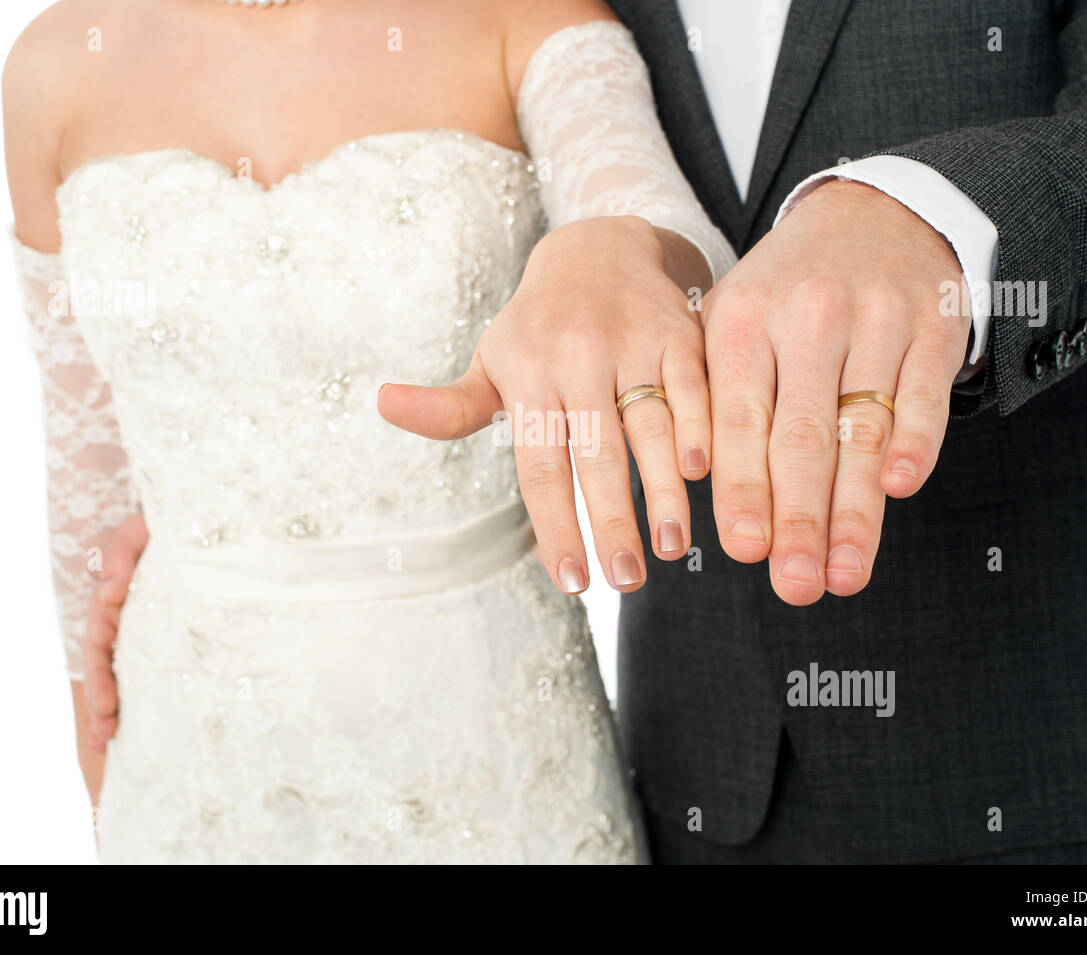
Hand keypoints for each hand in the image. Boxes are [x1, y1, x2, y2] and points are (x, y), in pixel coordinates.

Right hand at [84, 513, 147, 755]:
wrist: (198, 525)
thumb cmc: (167, 525)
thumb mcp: (142, 527)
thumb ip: (122, 546)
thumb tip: (110, 579)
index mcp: (116, 597)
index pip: (100, 638)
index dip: (100, 673)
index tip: (108, 704)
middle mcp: (124, 617)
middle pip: (104, 665)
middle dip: (102, 701)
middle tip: (106, 733)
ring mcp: (143, 628)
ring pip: (121, 672)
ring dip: (110, 708)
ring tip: (107, 743)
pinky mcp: (166, 636)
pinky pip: (150, 669)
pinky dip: (140, 698)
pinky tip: (136, 729)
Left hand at [379, 216, 711, 593]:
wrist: (600, 248)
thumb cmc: (538, 326)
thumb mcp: (491, 361)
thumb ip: (450, 405)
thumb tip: (383, 403)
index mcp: (528, 374)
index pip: (540, 467)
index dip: (556, 526)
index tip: (571, 580)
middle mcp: (578, 358)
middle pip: (596, 455)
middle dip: (611, 522)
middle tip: (622, 580)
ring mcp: (632, 344)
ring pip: (649, 425)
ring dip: (663, 489)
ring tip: (670, 545)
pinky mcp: (679, 334)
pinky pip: (692, 390)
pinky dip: (698, 430)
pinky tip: (703, 476)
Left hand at [703, 179, 969, 603]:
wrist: (875, 210)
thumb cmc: (790, 288)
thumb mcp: (735, 320)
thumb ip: (716, 395)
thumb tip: (694, 489)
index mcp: (745, 322)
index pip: (740, 421)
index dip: (744, 489)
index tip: (744, 549)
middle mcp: (809, 319)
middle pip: (803, 438)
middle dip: (798, 521)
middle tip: (794, 585)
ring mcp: (877, 321)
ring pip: (863, 430)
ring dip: (855, 510)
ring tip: (844, 573)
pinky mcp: (934, 327)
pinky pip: (925, 395)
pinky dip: (914, 443)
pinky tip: (900, 490)